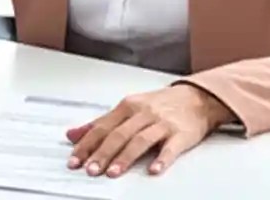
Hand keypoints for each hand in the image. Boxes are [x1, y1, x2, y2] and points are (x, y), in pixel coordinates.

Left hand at [66, 84, 233, 177]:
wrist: (197, 97)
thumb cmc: (160, 104)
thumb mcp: (128, 108)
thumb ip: (101, 123)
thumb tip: (72, 134)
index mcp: (127, 106)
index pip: (102, 127)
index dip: (87, 144)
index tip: (75, 160)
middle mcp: (143, 113)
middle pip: (118, 134)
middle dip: (102, 153)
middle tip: (90, 169)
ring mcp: (162, 123)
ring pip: (140, 140)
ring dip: (125, 157)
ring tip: (112, 172)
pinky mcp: (181, 134)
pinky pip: (170, 148)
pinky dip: (162, 159)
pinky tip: (153, 170)